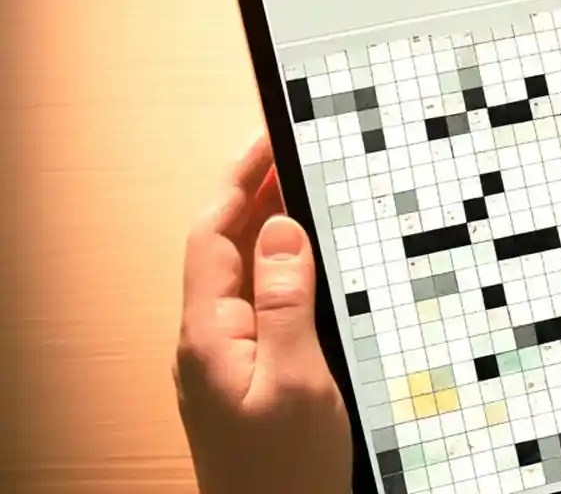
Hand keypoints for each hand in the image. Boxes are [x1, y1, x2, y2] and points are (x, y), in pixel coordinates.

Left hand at [173, 133, 351, 493]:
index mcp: (207, 337)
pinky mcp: (248, 378)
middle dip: (255, 197)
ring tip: (306, 194)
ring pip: (244, 278)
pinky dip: (284, 273)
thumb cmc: (284, 475)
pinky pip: (260, 308)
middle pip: (224, 250)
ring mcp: (225, 362)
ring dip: (270, 232)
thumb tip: (280, 230)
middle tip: (294, 155)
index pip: (212, 235)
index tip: (267, 140)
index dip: (238, 181)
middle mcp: (207, 343)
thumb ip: (285, 301)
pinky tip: (312, 268)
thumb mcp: (296, 379)